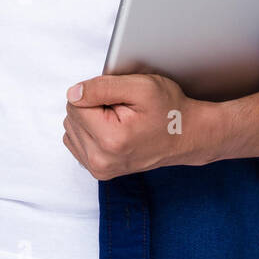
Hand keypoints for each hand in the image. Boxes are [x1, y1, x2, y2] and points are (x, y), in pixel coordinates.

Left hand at [62, 74, 213, 179]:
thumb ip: (101, 87)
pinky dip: (91, 130)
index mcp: (110, 140)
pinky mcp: (99, 171)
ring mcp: (99, 169)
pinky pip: (76, 140)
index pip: (75, 102)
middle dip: (93, 106)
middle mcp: (101, 160)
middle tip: (123, 110)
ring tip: (120, 120)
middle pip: (71, 116)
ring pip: (72, 127)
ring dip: (91, 118)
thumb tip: (73, 93)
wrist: (186, 136)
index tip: (120, 100)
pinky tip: (113, 130)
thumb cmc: (169, 110)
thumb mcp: (141, 87)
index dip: (97, 93)